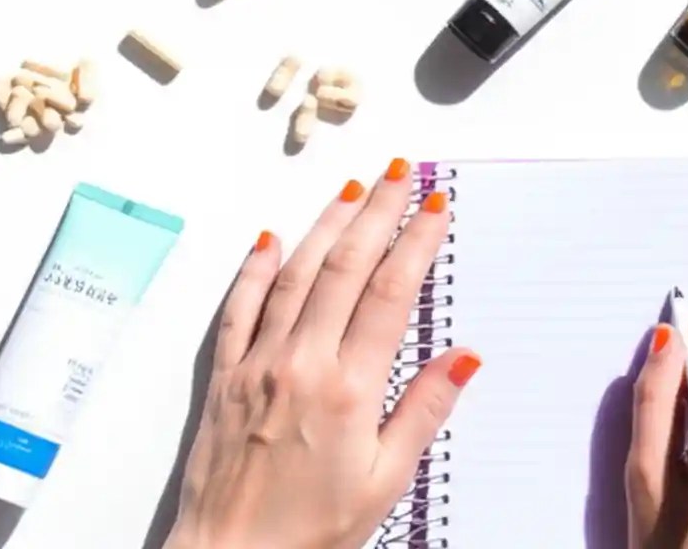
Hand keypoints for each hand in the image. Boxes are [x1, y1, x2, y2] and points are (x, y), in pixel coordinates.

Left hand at [165, 160, 479, 548]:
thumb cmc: (309, 532)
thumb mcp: (385, 480)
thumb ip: (423, 411)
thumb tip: (464, 357)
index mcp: (348, 390)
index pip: (391, 295)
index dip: (416, 244)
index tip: (434, 208)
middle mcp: (301, 364)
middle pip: (345, 268)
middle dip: (378, 214)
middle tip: (402, 175)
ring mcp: (257, 364)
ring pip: (294, 275)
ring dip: (326, 226)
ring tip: (352, 189)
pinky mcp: (223, 375)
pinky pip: (240, 307)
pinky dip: (255, 268)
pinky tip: (270, 238)